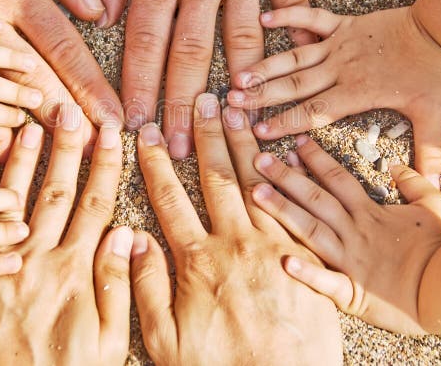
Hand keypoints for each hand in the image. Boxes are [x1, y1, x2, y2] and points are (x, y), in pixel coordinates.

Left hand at [0, 113, 131, 365]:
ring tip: (30, 124)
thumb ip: (117, 287)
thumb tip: (127, 235)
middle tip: (69, 110)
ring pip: (15, 198)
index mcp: (75, 269)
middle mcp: (39, 256)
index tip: (111, 133)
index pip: (95, 204)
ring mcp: (3, 262)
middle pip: (57, 190)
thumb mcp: (106, 342)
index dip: (104, 165)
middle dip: (67, 147)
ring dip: (25, 159)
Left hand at [79, 0, 316, 158]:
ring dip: (241, 84)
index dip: (141, 89)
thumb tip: (104, 17)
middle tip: (183, 147)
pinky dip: (293, 29)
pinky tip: (293, 63)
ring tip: (239, 121)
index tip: (138, 126)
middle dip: (185, 106)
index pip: (146, 44)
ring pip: (244, 37)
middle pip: (193, 54)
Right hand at [130, 94, 341, 364]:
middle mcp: (236, 243)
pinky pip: (297, 206)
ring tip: (240, 110)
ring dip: (247, 144)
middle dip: (208, 135)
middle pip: (218, 177)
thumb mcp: (166, 340)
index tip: (149, 134)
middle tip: (203, 99)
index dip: (157, 163)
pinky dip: (291, 175)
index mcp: (198, 261)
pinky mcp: (308, 257)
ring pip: (258, 183)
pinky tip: (289, 151)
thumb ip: (146, 287)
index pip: (171, 199)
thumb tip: (132, 240)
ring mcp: (275, 247)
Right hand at [228, 6, 440, 182]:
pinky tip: (265, 18)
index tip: (260, 133)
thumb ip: (429, 152)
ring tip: (239, 76)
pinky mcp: (344, 24)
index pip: (314, 111)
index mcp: (356, 93)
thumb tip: (436, 188)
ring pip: (295, 57)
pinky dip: (289, 16)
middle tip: (233, 105)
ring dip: (267, 66)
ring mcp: (340, 44)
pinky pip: (312, 17)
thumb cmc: (436, 72)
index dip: (286, 122)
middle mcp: (341, 69)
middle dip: (262, 97)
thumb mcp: (435, 115)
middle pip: (295, 85)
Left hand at [250, 134, 440, 333]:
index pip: (337, 178)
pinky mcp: (354, 291)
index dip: (315, 158)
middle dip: (285, 177)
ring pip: (311, 230)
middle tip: (257, 158)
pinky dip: (306, 272)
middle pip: (315, 198)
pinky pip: (327, 282)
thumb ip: (414, 182)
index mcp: (371, 213)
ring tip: (255, 193)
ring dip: (282, 211)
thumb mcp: (436, 205)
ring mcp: (352, 260)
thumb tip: (395, 165)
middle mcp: (355, 232)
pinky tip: (282, 261)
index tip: (295, 141)